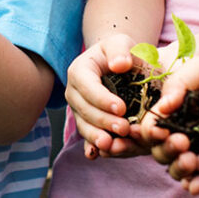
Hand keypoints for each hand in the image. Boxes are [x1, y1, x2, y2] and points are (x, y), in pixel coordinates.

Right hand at [65, 34, 155, 158]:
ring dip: (97, 136)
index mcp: (80, 70)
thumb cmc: (120, 53)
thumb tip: (120, 64)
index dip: (102, 98)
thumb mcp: (121, 43)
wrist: (117, 65)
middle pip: (84, 109)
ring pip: (84, 125)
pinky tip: (95, 155)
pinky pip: (85, 136)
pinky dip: (90, 146)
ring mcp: (78, 109)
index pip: (87, 85)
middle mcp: (73, 91)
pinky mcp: (85, 122)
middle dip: (103, 120)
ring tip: (112, 145)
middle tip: (124, 128)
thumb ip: (120, 50)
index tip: (122, 107)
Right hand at [142, 55, 198, 166]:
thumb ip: (178, 83)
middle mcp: (180, 134)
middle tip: (181, 143)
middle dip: (166, 150)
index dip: (149, 132)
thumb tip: (163, 107)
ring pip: (178, 170)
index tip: (160, 130)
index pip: (150, 129)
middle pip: (160, 152)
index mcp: (170, 113)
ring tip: (192, 160)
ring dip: (179, 168)